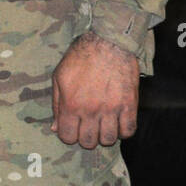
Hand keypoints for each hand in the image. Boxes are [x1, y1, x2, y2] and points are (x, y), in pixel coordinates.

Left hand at [51, 31, 139, 147]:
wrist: (108, 43)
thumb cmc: (80, 58)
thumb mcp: (59, 78)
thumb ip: (56, 105)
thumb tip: (55, 128)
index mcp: (71, 104)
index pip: (68, 137)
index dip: (68, 135)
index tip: (72, 128)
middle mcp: (91, 110)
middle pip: (89, 142)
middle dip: (86, 137)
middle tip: (88, 127)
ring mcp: (112, 109)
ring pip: (109, 139)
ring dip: (104, 135)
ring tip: (103, 124)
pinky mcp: (129, 105)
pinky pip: (129, 130)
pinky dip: (123, 131)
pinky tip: (118, 122)